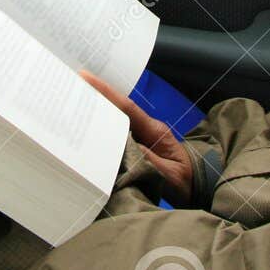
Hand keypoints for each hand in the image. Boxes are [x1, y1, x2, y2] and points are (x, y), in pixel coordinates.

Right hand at [79, 71, 193, 205]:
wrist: (199, 190)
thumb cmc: (186, 183)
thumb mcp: (168, 175)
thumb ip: (148, 162)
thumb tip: (123, 148)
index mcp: (155, 131)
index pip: (128, 108)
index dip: (107, 93)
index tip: (86, 78)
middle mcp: (147, 129)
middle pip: (118, 110)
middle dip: (96, 98)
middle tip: (70, 88)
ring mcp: (142, 137)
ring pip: (116, 122)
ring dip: (98, 115)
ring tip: (72, 106)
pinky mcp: (137, 148)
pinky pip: (117, 137)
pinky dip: (103, 133)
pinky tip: (88, 134)